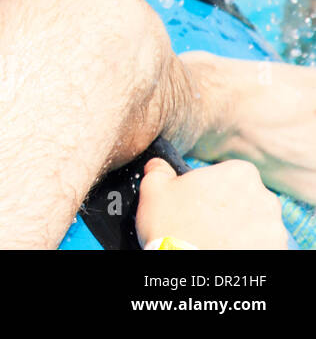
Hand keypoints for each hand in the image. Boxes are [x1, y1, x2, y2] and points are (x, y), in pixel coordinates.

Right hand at [136, 157, 286, 248]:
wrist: (186, 265)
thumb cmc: (172, 226)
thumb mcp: (154, 190)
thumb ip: (160, 170)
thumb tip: (159, 165)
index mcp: (239, 173)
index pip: (230, 174)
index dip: (213, 187)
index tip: (200, 201)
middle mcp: (264, 198)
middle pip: (247, 198)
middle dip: (230, 208)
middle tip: (205, 222)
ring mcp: (274, 228)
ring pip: (257, 224)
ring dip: (242, 229)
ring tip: (215, 241)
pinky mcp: (277, 250)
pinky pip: (264, 245)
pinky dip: (250, 248)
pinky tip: (227, 250)